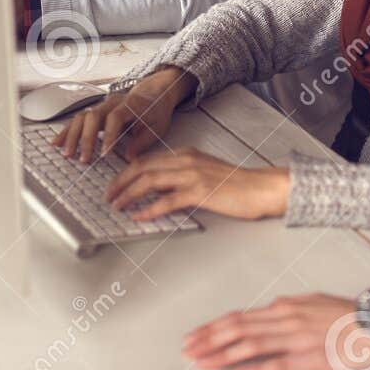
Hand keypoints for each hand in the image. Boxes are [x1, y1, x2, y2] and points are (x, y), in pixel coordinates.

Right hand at [52, 66, 194, 163]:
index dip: (108, 135)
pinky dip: (67, 131)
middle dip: (86, 138)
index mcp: (130, 105)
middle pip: (93, 116)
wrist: (153, 93)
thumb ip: (143, 141)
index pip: (115, 117)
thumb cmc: (156, 111)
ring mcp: (102, 106)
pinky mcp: (95, 111)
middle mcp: (113, 102)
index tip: (103, 153)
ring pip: (82, 117)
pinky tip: (58, 143)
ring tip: (68, 154)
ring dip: (73, 136)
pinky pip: (77, 119)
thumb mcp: (158, 127)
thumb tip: (129, 157)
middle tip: (83, 159)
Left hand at [104, 148, 289, 220]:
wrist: (261, 188)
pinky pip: (167, 200)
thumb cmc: (237, 184)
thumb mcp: (204, 173)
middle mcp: (186, 160)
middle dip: (120, 182)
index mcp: (186, 154)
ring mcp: (192, 174)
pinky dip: (149, 208)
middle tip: (109, 196)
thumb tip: (159, 190)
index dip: (126, 172)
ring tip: (117, 205)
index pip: (146, 160)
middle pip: (142, 167)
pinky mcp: (199, 191)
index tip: (115, 185)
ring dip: (128, 193)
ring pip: (149, 181)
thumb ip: (182, 177)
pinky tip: (139, 215)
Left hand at [183, 294, 369, 369]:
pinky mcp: (309, 357)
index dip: (213, 327)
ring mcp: (295, 338)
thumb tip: (264, 315)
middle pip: (237, 329)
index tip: (194, 335)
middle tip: (187, 349)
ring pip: (250, 345)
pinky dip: (255, 369)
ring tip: (203, 361)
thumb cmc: (344, 314)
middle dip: (208, 340)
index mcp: (283, 307)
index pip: (239, 317)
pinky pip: (277, 364)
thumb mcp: (309, 303)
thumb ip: (286, 310)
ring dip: (222, 354)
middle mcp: (284, 319)